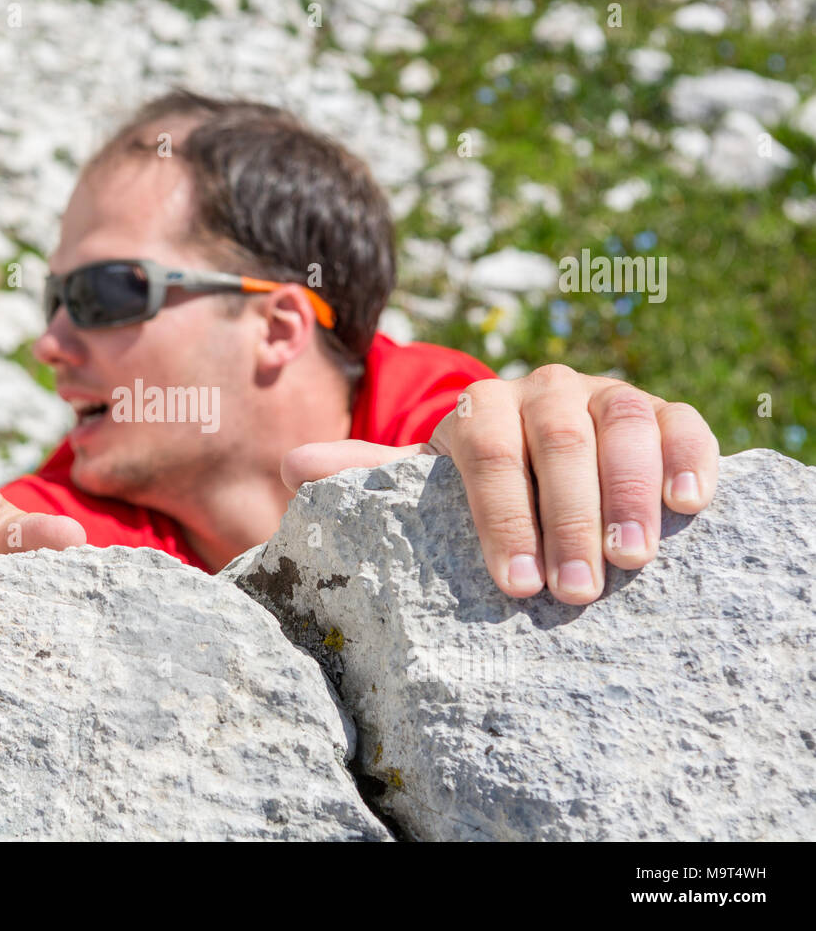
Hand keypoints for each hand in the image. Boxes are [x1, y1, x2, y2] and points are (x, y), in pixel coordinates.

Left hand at [281, 364, 718, 604]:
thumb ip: (371, 476)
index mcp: (481, 408)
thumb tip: (292, 465)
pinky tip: (690, 506)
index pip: (486, 451)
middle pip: (558, 440)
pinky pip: (683, 422)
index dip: (500, 516)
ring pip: (623, 423)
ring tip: (631, 560)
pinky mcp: (664, 410)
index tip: (513, 584)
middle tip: (573, 592)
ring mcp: (606, 395)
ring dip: (626, 491)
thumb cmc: (478, 483)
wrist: (544, 450)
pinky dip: (689, 457)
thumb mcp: (427, 481)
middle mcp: (544, 390)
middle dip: (565, 517)